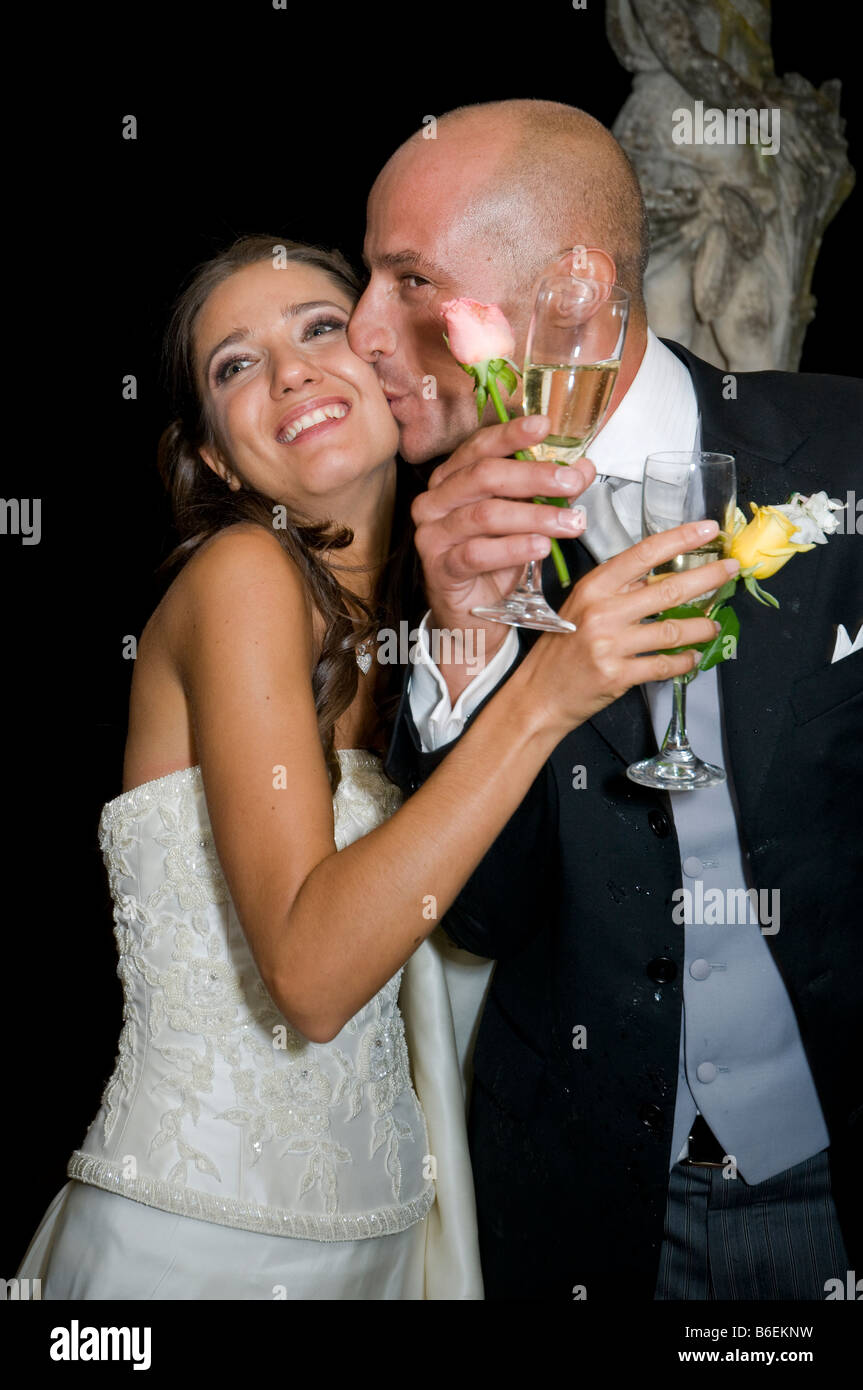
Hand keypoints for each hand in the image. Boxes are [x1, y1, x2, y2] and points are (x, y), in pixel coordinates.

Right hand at [412, 414, 595, 664]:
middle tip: (571, 483)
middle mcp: (435, 500)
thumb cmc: (494, 561)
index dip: (511, 434)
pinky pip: (476, 553)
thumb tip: (583, 467)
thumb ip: (549, 491)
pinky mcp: (439, 568)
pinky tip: (540, 547)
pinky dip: (513, 548)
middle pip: (484, 475)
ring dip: (533, 516)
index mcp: (453, 478)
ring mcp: (432, 534)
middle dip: (534, 476)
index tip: (544, 426)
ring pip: (485, 514)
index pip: (479, 446)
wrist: (471, 614)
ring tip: (569, 523)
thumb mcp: (525, 520)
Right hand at [518, 521, 740, 737]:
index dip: (681, 538)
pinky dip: (685, 661)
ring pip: (674, 631)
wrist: (539, 694)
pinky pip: (664, 665)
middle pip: (669, 589)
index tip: (708, 529)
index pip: (645, 553)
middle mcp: (602, 612)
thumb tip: (663, 574)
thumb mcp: (581, 605)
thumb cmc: (561, 647)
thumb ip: (618, 589)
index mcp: (594, 586)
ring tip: (712, 625)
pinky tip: (692, 657)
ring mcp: (610, 645)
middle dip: (708, 577)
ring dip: (702, 627)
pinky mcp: (618, 675)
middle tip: (729, 570)